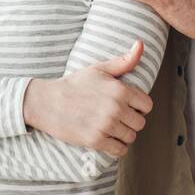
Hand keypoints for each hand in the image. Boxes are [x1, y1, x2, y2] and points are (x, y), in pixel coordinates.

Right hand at [23, 40, 152, 156]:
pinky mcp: (95, 141)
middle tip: (117, 118)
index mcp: (120, 90)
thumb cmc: (74, 84)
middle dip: (130, 121)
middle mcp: (115, 108)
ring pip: (130, 137)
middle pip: (140, 123)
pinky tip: (107, 138)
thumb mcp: (98, 69)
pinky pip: (120, 150)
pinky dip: (116, 147)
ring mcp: (106, 126)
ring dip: (122, 134)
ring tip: (110, 127)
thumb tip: (141, 44)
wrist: (46, 102)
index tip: (128, 107)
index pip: (147, 106)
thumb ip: (123, 61)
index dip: (138, 107)